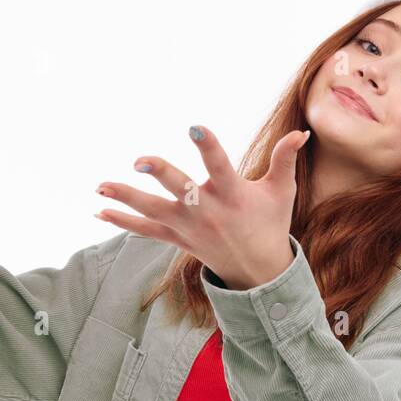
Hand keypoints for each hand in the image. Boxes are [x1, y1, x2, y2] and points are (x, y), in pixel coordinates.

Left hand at [94, 123, 309, 288]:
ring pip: (153, 213)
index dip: (208, 146)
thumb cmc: (270, 224)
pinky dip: (123, 222)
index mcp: (232, 196)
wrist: (258, 272)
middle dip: (160, 175)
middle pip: (180, 192)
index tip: (194, 127)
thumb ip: (285, 160)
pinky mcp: (177, 239)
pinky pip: (145, 232)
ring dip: (125, 198)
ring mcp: (189, 228)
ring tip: (99, 186)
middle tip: (139, 160)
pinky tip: (100, 211)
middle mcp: (207, 212)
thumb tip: (301, 132)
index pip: (220, 166)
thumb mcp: (281, 192)